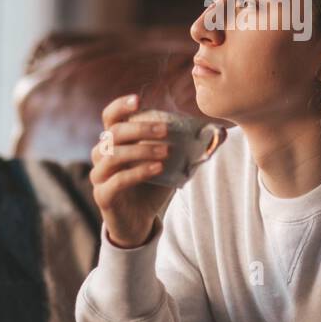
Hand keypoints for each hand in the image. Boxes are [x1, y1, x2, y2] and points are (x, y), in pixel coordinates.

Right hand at [90, 93, 177, 246]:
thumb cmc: (153, 185)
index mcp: (114, 141)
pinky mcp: (103, 195)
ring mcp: (99, 175)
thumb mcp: (171, 163)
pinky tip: (158, 168)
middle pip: (113, 133)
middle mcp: (101, 154)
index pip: (110, 116)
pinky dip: (138, 171)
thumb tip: (221, 133)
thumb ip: (189, 147)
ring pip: (113, 155)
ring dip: (141, 150)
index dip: (121, 106)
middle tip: (166, 130)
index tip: (139, 100)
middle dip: (141, 129)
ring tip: (166, 152)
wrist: (139, 220)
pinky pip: (117, 180)